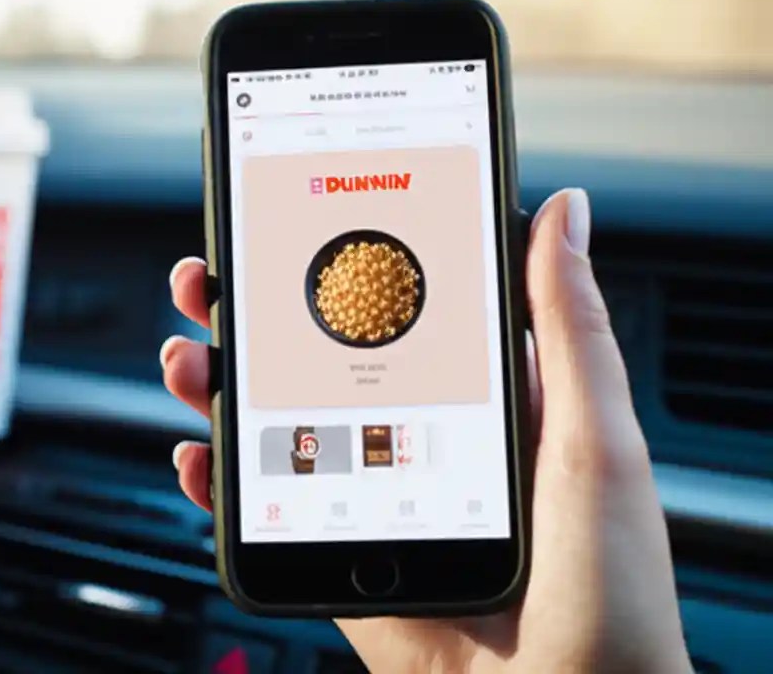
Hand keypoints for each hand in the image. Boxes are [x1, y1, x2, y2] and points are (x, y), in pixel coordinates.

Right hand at [160, 189, 690, 671]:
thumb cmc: (608, 585)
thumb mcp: (594, 436)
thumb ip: (567, 324)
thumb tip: (563, 211)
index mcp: (477, 396)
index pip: (391, 311)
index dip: (331, 265)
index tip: (286, 225)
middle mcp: (413, 436)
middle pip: (312, 360)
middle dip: (248, 316)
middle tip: (207, 283)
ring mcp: (367, 493)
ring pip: (273, 425)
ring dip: (217, 386)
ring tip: (187, 360)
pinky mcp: (336, 549)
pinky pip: (261, 508)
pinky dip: (218, 481)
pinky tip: (198, 457)